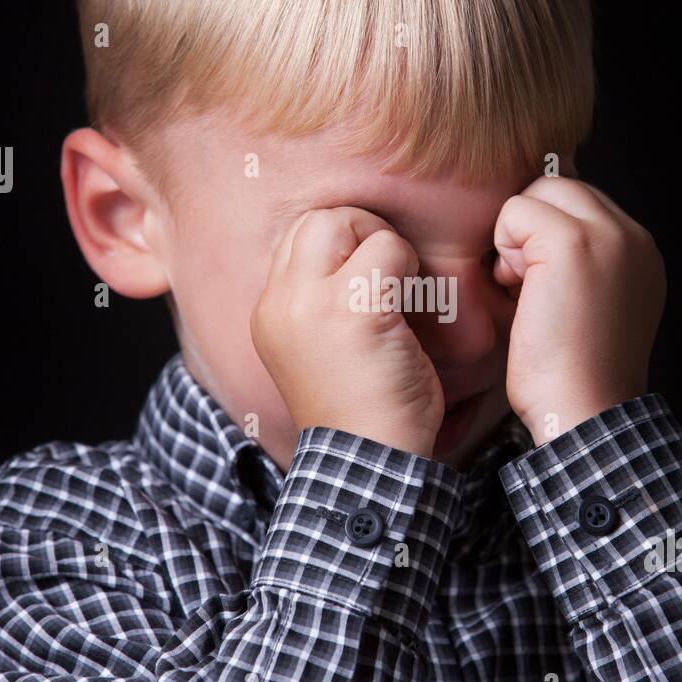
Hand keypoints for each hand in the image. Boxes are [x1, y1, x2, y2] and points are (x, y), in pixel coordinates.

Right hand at [250, 207, 444, 456]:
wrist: (366, 462)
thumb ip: (320, 301)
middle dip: (361, 230)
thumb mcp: (318, 349)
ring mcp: (311, 304)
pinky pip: (388, 250)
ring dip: (386, 248)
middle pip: (316, 218)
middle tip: (389, 273)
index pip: (297, 236)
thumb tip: (358, 250)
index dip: (341, 242)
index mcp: (268, 312)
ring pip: (347, 223)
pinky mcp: (354, 311)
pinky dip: (410, 268)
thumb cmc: (360, 410)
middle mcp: (279, 302)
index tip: (369, 278)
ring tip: (400, 291)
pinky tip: (413, 306)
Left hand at [493, 176, 665, 442]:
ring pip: (539, 193)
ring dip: (517, 238)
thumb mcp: (592, 307)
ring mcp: (607, 236)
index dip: (545, 234)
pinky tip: (516, 291)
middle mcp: (632, 237)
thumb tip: (532, 239)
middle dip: (530, 229)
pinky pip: (516, 211)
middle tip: (524, 285)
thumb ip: (580, 265)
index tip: (538, 283)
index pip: (580, 203)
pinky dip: (504, 247)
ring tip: (524, 290)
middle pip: (559, 189)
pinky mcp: (573, 243)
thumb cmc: (575, 376)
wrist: (584, 412)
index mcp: (640, 254)